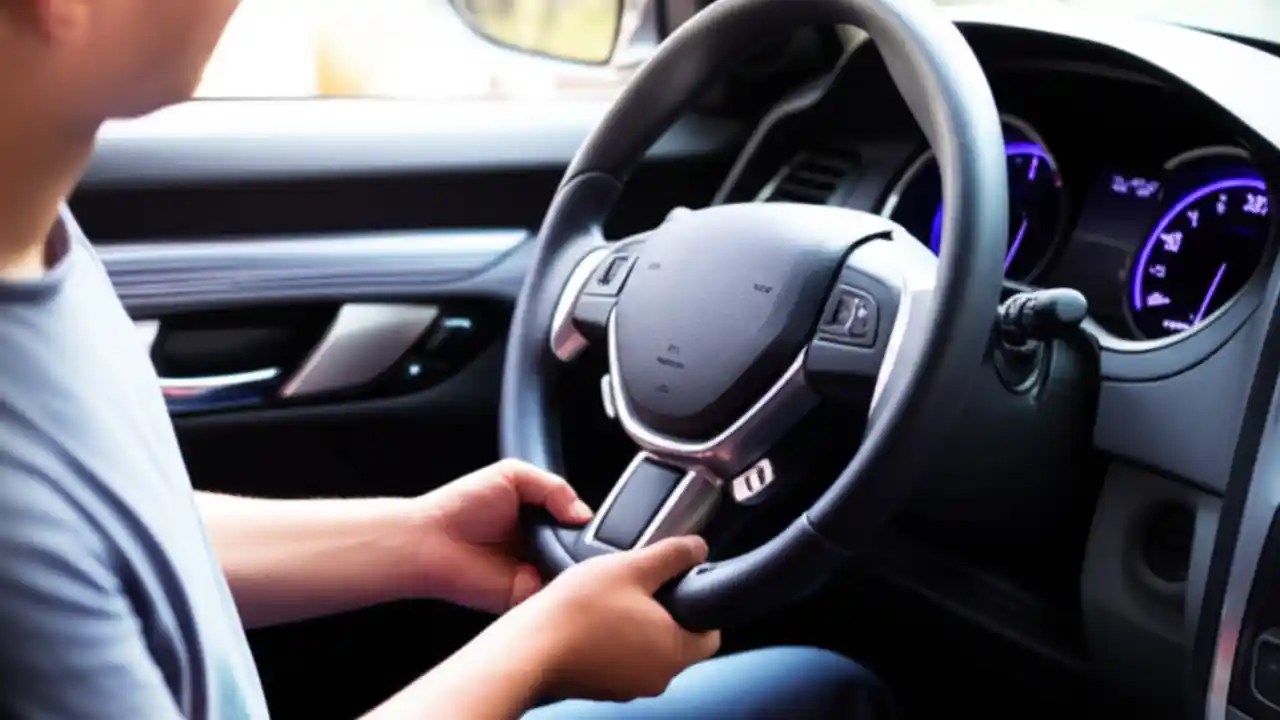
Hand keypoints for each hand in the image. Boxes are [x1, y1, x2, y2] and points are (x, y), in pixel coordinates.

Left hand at [412, 459, 592, 612]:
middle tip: (574, 537)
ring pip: (569, 573)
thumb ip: (554, 487)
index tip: (591, 521)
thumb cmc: (459, 506)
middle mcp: (538, 546)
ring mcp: (533, 572)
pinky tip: (551, 572)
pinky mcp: (524, 595)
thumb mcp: (513, 475)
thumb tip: (583, 514)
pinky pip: (553, 596)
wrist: (429, 541)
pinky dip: (558, 587)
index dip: (586, 522)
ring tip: (561, 552)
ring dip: (571, 565)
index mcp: (538, 517)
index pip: (577, 522)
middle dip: (583, 545)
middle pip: (578, 548)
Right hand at [484, 536, 720, 701]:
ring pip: (647, 650)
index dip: (698, 603)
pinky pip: (620, 661)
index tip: (681, 584)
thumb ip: (672, 556)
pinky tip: (592, 620)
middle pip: (678, 640)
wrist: (529, 648)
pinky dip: (613, 641)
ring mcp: (628, 686)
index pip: (711, 633)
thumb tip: (697, 547)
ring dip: (635, 626)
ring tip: (610, 599)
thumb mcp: (631, 567)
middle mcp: (657, 678)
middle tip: (638, 585)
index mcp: (674, 652)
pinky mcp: (603, 687)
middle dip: (664, 612)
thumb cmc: (576, 612)